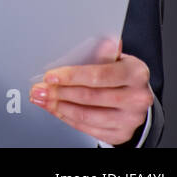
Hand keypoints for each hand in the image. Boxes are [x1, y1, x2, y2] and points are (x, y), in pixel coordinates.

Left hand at [29, 38, 150, 145]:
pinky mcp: (121, 134)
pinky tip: (56, 109)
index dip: (71, 76)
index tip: (50, 76)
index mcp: (136, 74)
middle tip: (40, 88)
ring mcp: (130, 119)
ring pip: (86, 115)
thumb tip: (102, 41)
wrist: (136, 97)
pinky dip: (67, 118)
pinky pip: (87, 128)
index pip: (99, 75)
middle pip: (90, 97)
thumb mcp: (114, 58)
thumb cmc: (119, 73)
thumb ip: (102, 52)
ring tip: (43, 98)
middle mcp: (137, 98)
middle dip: (59, 92)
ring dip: (59, 106)